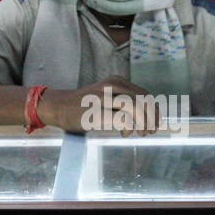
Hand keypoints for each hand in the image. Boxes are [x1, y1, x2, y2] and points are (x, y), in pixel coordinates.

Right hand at [36, 76, 161, 135]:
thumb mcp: (106, 95)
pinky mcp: (98, 112)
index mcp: (117, 81)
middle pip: (143, 100)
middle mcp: (112, 86)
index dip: (154, 109)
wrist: (59, 106)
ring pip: (135, 107)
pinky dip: (129, 127)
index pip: (144, 94)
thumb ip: (124, 100)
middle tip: (151, 131)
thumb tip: (148, 115)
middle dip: (151, 117)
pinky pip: (122, 119)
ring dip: (143, 122)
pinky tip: (125, 133)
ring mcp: (104, 98)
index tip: (156, 122)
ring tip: (141, 133)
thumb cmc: (84, 105)